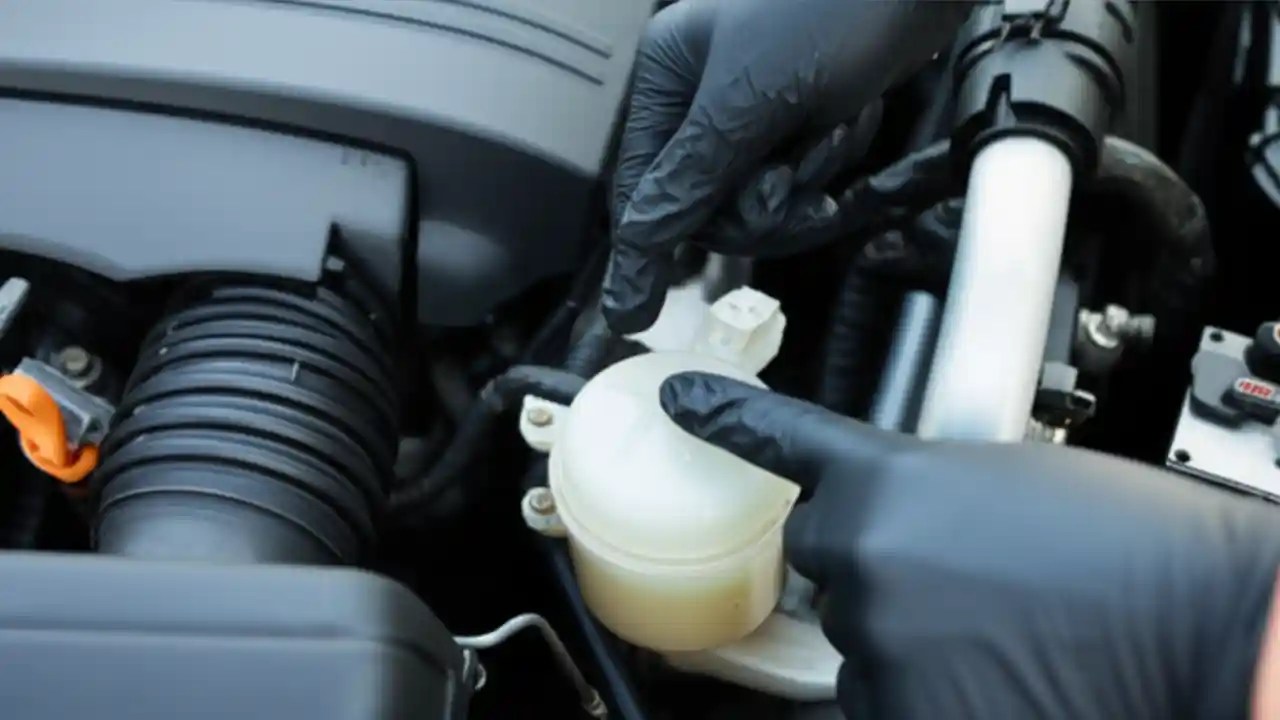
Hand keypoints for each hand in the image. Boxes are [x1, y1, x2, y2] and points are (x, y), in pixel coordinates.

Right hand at [605, 0, 971, 333]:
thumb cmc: (832, 8)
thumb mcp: (747, 102)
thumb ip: (689, 181)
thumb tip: (637, 251)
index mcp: (670, 74)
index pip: (641, 184)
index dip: (649, 243)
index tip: (636, 313)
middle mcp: (705, 92)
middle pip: (704, 201)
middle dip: (757, 202)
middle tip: (792, 182)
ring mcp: (757, 104)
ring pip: (758, 195)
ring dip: (804, 179)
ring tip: (832, 132)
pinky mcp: (806, 113)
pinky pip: (802, 176)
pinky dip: (832, 160)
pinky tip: (851, 119)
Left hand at [659, 372, 1279, 719]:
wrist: (1219, 628)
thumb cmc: (1142, 552)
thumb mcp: (1021, 482)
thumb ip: (935, 495)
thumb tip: (910, 523)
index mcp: (891, 481)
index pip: (785, 443)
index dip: (727, 419)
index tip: (681, 400)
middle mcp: (865, 561)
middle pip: (829, 562)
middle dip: (877, 569)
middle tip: (965, 583)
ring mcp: (881, 649)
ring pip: (866, 648)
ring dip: (914, 645)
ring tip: (1008, 637)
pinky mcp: (908, 717)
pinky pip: (890, 705)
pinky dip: (934, 694)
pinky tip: (1004, 678)